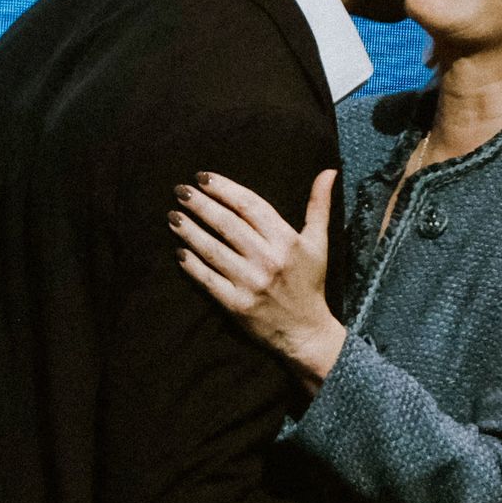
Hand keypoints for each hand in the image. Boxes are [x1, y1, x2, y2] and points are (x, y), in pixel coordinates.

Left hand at [172, 169, 349, 388]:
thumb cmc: (310, 283)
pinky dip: (192, 266)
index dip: (224, 188)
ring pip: (213, 250)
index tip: (203, 177)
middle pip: (227, 224)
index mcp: (287, 240)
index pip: (250, 206)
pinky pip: (208, 280)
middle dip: (200, 204)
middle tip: (180, 190)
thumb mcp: (319, 243)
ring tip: (172, 217)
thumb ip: (319, 205)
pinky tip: (178, 252)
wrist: (305, 332)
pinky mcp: (236, 304)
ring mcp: (251, 282)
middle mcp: (268, 259)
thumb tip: (329, 171)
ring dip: (189, 231)